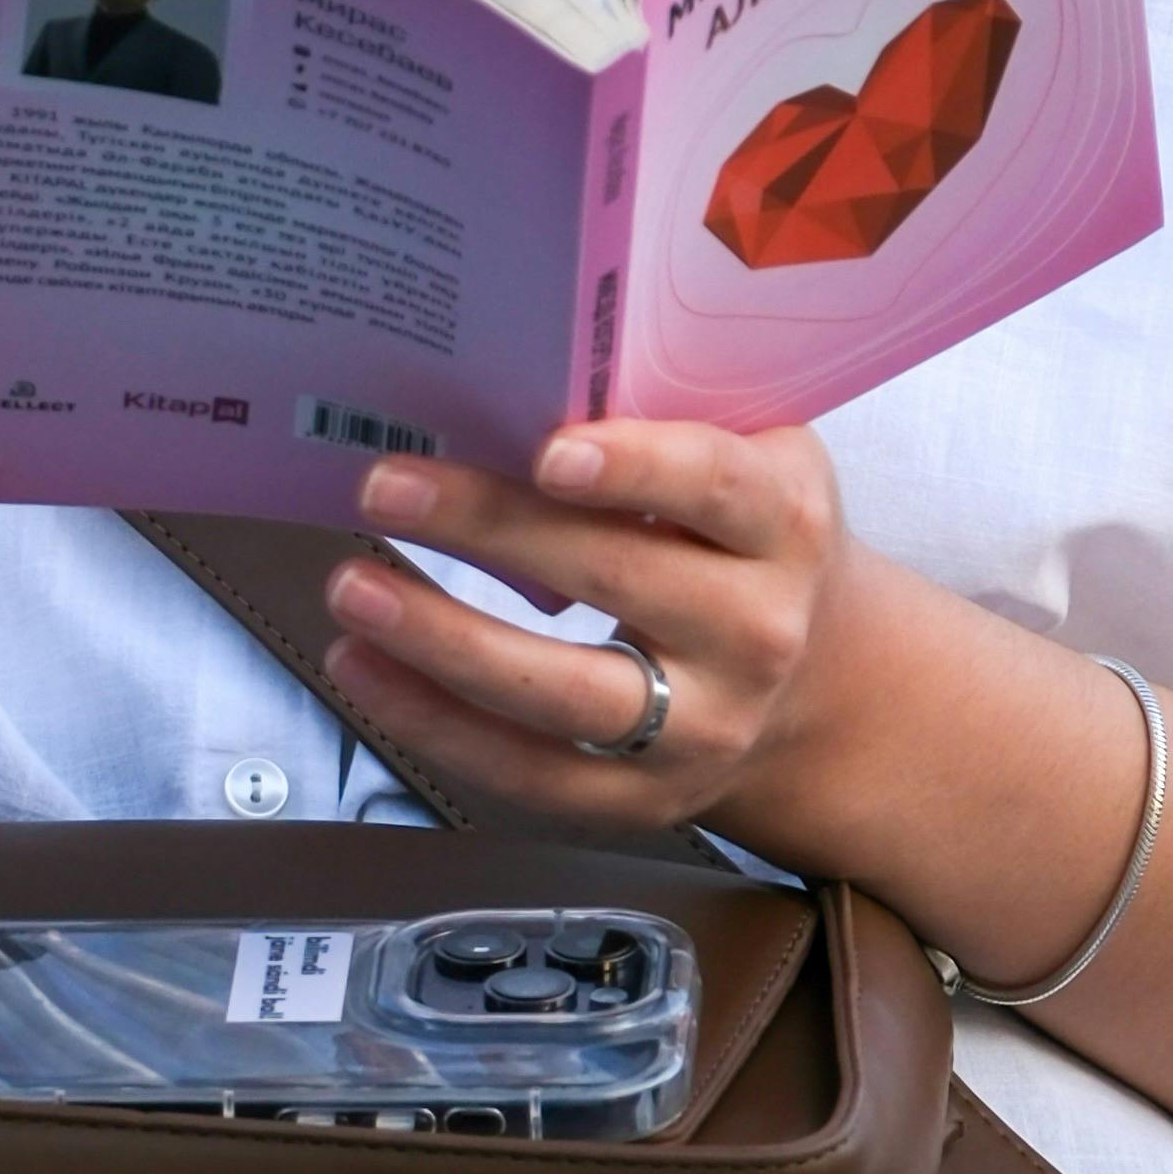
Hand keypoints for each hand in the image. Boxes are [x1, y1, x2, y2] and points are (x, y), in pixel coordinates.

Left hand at [316, 415, 862, 842]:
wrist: (818, 685)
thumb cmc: (744, 543)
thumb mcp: (749, 464)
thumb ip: (661, 423)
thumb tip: (502, 374)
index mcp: (782, 525)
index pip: (715, 488)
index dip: (636, 468)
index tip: (549, 452)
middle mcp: (756, 632)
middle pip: (616, 580)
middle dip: (490, 529)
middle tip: (385, 486)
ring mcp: (704, 727)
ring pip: (566, 694)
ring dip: (444, 641)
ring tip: (354, 589)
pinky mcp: (647, 799)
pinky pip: (531, 774)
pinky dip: (436, 725)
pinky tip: (365, 669)